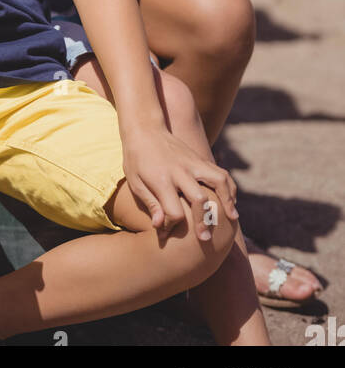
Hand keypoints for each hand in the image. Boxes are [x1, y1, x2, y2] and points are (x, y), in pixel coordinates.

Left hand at [122, 127, 237, 241]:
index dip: (171, 226)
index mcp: (161, 179)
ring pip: (218, 180)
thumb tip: (160, 227)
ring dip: (227, 200)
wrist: (145, 128)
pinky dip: (230, 187)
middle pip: (199, 199)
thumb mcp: (135, 181)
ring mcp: (193, 163)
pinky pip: (221, 172)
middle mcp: (180, 171)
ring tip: (232, 218)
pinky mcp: (200, 159)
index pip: (174, 211)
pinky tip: (231, 201)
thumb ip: (150, 204)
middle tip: (205, 239)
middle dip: (203, 221)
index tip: (165, 233)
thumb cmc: (136, 159)